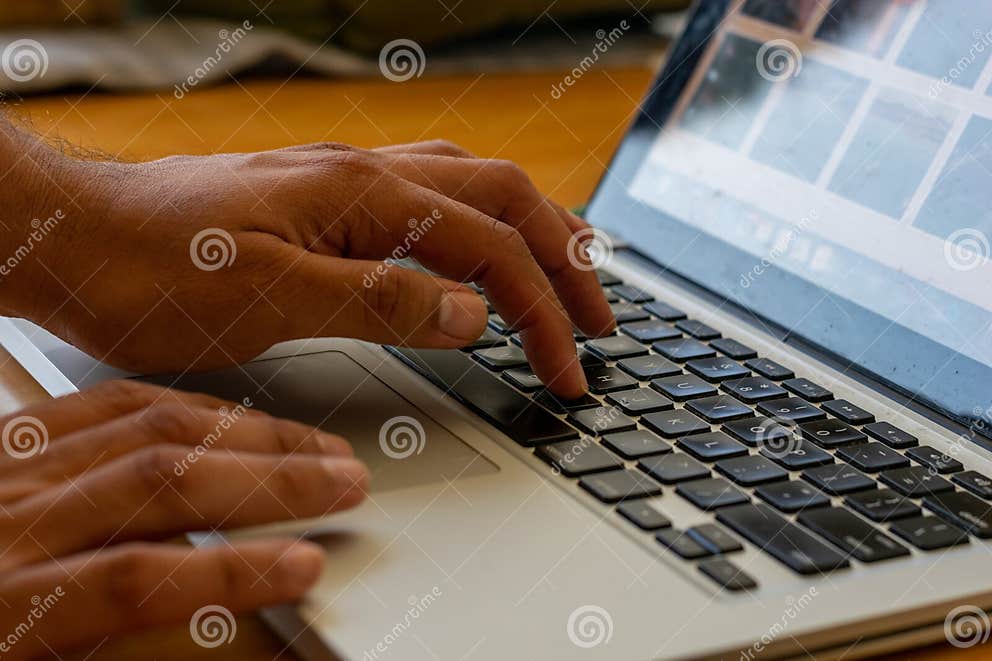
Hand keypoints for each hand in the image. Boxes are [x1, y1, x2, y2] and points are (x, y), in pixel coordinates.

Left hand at [0, 380, 366, 658]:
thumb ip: (107, 635)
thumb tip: (205, 628)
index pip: (133, 580)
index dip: (231, 575)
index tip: (306, 568)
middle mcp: (7, 524)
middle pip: (158, 486)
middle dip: (269, 484)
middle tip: (344, 484)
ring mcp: (9, 467)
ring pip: (146, 431)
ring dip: (246, 435)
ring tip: (313, 446)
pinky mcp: (11, 434)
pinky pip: (106, 403)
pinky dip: (184, 405)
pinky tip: (231, 415)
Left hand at [13, 139, 613, 397]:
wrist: (79, 236)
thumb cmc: (156, 269)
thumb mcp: (271, 296)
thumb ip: (380, 298)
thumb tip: (475, 309)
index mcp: (368, 195)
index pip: (492, 249)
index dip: (544, 313)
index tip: (569, 372)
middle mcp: (369, 175)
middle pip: (506, 198)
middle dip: (566, 259)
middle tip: (601, 320)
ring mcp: (350, 183)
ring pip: (474, 188)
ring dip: (533, 232)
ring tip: (571, 275)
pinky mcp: (329, 201)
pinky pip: (433, 199)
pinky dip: (481, 226)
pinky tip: (479, 250)